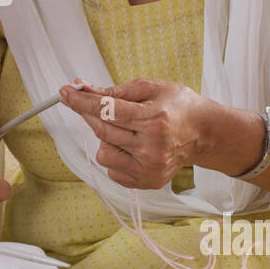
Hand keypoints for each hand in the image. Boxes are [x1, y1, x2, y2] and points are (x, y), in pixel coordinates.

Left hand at [58, 77, 210, 189]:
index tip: (65, 92)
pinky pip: (112, 169)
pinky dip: (115, 155)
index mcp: (154, 120)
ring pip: (104, 153)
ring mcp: (150, 168)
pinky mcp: (147, 181)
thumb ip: (115, 89)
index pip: (107, 110)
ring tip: (123, 129)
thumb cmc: (178, 106)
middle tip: (85, 103)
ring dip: (105, 138)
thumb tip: (82, 87)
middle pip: (102, 130)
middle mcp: (152, 147)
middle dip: (88, 114)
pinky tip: (130, 145)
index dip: (82, 101)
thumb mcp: (151, 87)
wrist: (204, 133)